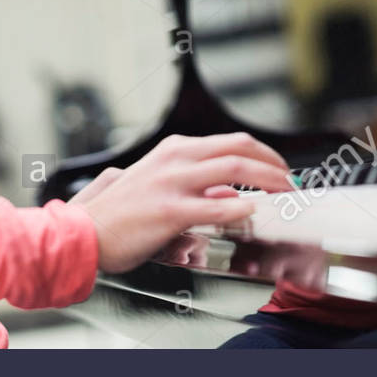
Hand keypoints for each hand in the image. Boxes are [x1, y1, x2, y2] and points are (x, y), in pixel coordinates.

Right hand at [67, 132, 292, 273]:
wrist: (85, 233)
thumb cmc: (119, 215)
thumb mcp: (158, 185)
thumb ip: (194, 186)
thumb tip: (229, 195)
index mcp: (175, 150)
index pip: (232, 142)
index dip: (264, 156)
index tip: (280, 171)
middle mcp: (176, 159)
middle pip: (240, 149)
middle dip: (275, 165)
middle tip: (291, 183)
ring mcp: (173, 183)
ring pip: (235, 170)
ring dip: (269, 182)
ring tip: (284, 197)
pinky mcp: (170, 211)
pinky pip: (217, 207)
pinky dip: (241, 209)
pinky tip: (253, 213)